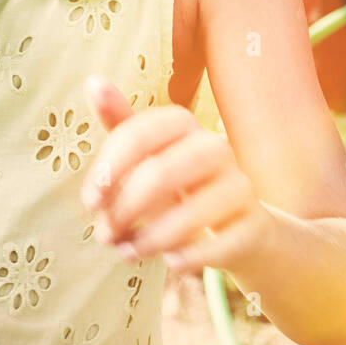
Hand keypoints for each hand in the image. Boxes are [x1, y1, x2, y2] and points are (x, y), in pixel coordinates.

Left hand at [82, 75, 272, 274]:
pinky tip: (171, 262)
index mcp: (184, 125)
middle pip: (162, 173)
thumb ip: (121, 124)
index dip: (109, 168)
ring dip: (150, 240)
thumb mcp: (149, 156)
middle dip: (125, 209)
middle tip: (104, 235)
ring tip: (127, 253)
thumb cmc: (180, 187)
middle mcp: (215, 148)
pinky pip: (220, 245)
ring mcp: (240, 185)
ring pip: (192, 212)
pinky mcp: (255, 224)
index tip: (90, 200)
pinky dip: (189, 258)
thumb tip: (93, 81)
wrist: (239, 226)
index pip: (140, 134)